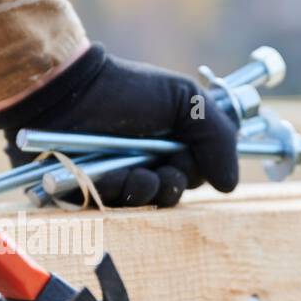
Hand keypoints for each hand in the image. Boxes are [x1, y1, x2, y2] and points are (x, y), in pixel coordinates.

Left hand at [0, 44, 238, 206]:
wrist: (69, 91)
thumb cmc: (124, 89)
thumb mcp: (184, 99)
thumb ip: (217, 135)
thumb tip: (230, 185)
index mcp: (167, 145)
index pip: (193, 177)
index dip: (194, 172)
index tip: (184, 156)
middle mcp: (143, 165)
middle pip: (170, 197)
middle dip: (170, 186)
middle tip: (162, 169)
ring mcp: (114, 181)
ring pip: (142, 206)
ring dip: (144, 191)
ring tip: (134, 172)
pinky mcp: (87, 195)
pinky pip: (109, 211)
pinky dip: (116, 195)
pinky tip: (111, 176)